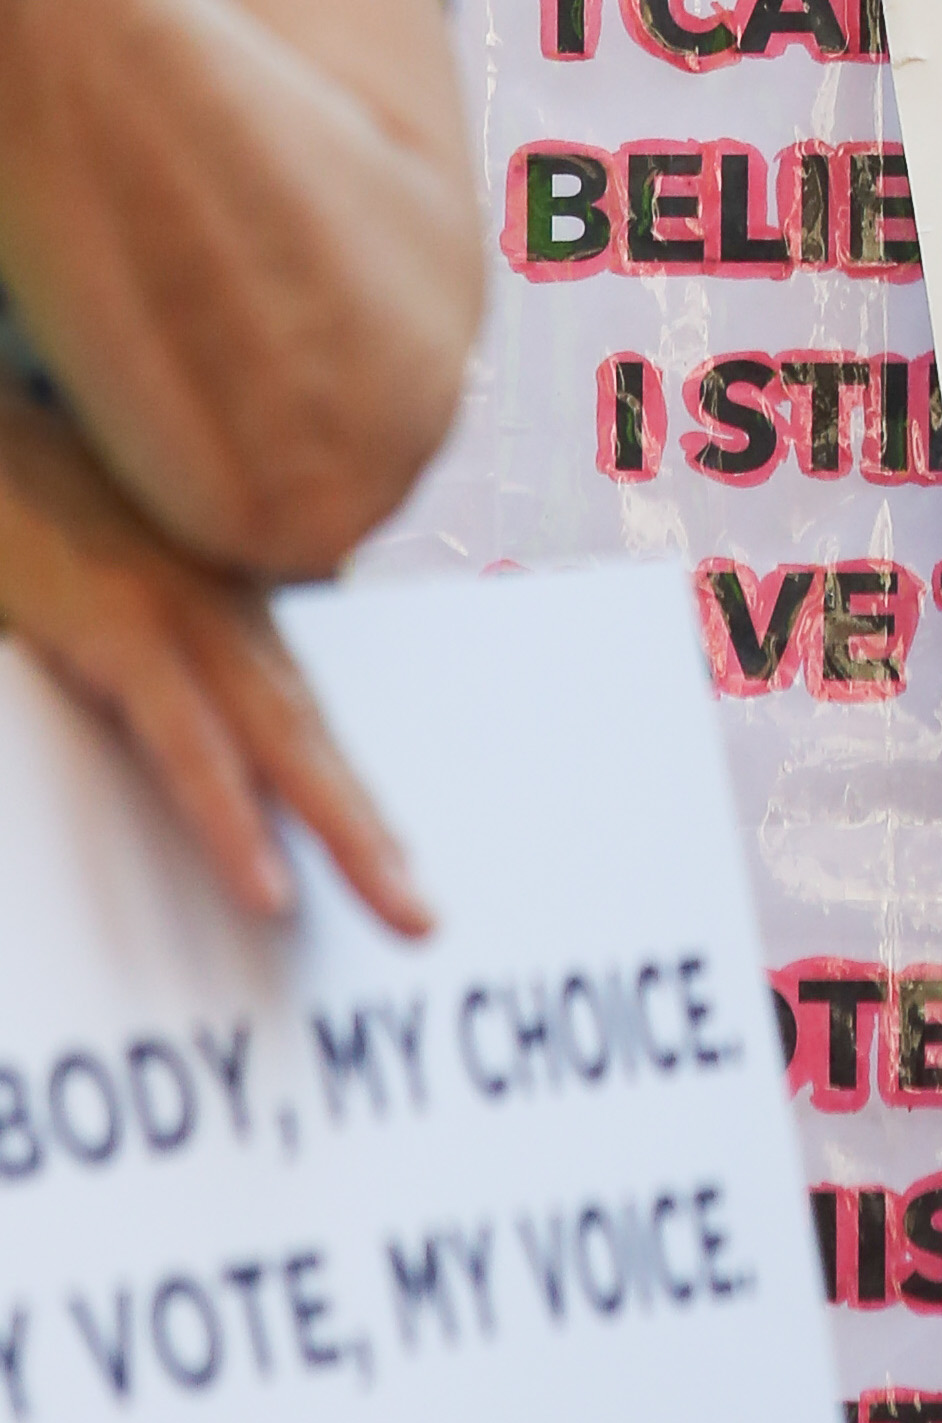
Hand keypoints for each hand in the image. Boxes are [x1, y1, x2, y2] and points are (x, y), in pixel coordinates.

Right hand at [0, 388, 429, 934]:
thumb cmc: (32, 501)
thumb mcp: (103, 583)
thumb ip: (152, 653)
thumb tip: (165, 710)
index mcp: (218, 603)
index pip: (298, 713)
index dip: (347, 791)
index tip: (395, 863)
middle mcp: (220, 603)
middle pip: (311, 734)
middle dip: (370, 831)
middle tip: (422, 921)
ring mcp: (177, 607)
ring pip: (280, 740)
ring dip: (341, 830)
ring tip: (394, 905)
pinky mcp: (117, 621)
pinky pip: (186, 741)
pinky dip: (229, 813)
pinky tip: (263, 881)